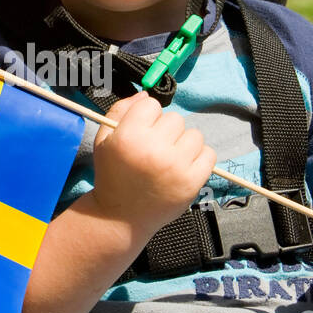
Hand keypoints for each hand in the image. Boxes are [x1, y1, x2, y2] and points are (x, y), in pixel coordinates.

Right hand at [91, 92, 216, 233]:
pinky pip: (208, 154)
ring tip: (170, 159)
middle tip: (155, 150)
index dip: (147, 118)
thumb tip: (146, 95)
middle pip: (175, 118)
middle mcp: (153, 149)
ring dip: (184, 143)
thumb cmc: (112, 175)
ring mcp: (175, 166)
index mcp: (129, 136)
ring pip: (194, 134)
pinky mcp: (192, 182)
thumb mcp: (103, 140)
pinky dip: (199, 158)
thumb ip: (120, 111)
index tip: (141, 133)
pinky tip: (183, 167)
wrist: (120, 217)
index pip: (152, 105)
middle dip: (166, 131)